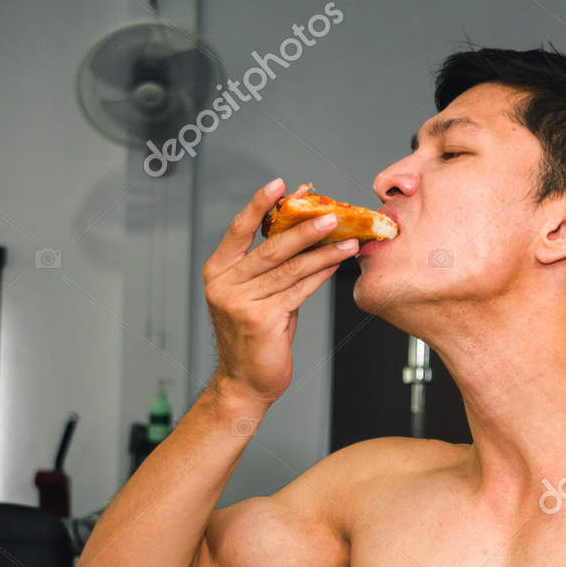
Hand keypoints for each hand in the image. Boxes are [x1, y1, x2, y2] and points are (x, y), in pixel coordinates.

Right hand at [202, 179, 358, 411]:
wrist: (245, 382)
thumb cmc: (256, 337)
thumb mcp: (259, 295)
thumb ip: (274, 268)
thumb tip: (306, 231)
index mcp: (218, 271)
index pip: (240, 230)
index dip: (260, 204)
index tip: (281, 184)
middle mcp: (224, 284)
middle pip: (270, 247)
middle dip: (304, 227)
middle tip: (331, 212)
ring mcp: (240, 302)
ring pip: (290, 269)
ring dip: (323, 252)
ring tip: (347, 237)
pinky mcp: (261, 320)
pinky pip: (298, 290)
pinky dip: (321, 275)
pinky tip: (338, 264)